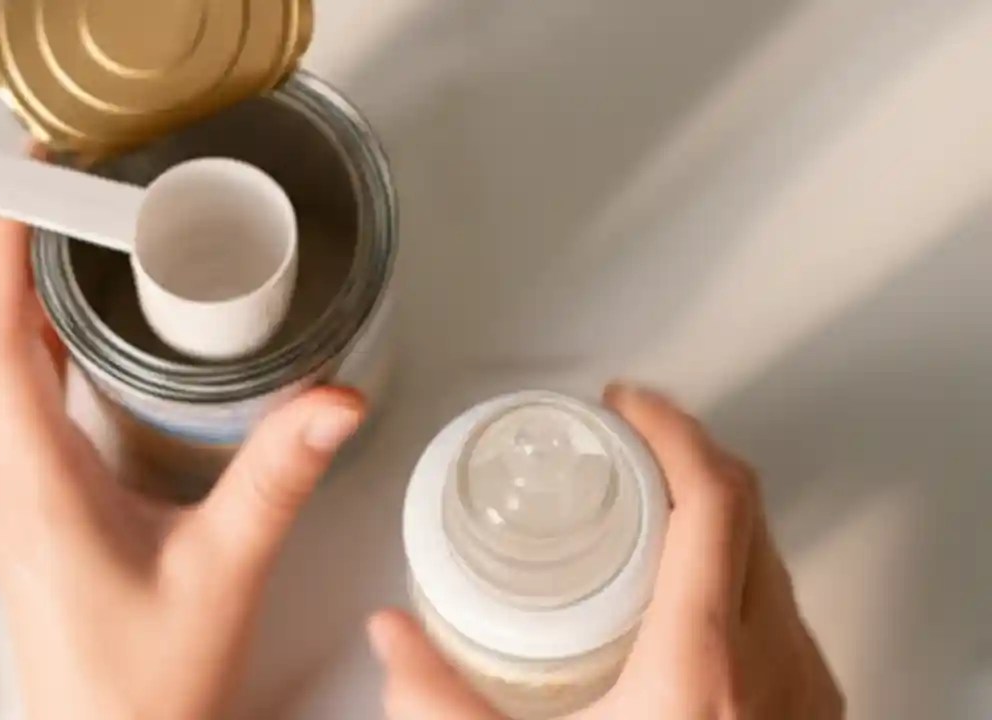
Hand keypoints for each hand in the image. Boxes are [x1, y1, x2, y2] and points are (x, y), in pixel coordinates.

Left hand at [0, 217, 365, 719]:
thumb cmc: (144, 683)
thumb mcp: (223, 572)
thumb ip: (278, 479)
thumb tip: (333, 399)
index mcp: (33, 479)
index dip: (3, 243)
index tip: (32, 176)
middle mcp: (6, 474)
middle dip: (16, 245)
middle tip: (73, 182)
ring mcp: (14, 488)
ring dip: (25, 289)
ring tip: (82, 230)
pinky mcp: (34, 500)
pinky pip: (18, 394)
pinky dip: (40, 337)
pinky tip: (90, 324)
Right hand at [368, 385, 843, 719]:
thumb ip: (440, 701)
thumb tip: (390, 636)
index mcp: (700, 663)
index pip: (710, 499)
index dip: (670, 429)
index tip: (629, 403)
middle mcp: (771, 664)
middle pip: (747, 508)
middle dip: (685, 452)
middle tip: (630, 435)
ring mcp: (801, 687)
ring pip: (771, 551)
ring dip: (714, 506)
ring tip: (651, 495)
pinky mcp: (809, 709)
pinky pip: (782, 600)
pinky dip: (736, 560)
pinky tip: (689, 580)